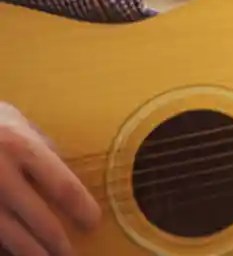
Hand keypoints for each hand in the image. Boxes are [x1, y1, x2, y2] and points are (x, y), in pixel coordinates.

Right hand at [0, 102, 100, 255]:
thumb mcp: (16, 122)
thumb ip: (42, 146)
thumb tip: (67, 172)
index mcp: (20, 147)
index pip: (62, 186)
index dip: (82, 209)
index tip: (93, 222)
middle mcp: (0, 175)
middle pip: (39, 219)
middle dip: (58, 242)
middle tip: (70, 254)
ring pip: (10, 236)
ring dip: (32, 253)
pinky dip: (2, 248)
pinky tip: (11, 254)